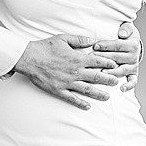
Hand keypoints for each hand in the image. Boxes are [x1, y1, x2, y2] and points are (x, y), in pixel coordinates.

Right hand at [12, 34, 126, 108]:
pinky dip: (80, 103)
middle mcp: (75, 72)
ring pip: (87, 90)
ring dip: (99, 94)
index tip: (115, 66)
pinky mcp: (58, 90)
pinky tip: (87, 106)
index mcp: (77, 59)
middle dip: (109, 79)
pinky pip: (71, 98)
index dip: (108, 64)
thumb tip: (94, 40)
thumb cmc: (44, 47)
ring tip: (107, 97)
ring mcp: (67, 82)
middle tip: (116, 82)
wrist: (28, 58)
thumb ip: (80, 40)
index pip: (98, 62)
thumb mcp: (63, 38)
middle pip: (97, 77)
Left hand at [101, 19, 139, 90]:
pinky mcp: (133, 74)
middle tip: (92, 58)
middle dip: (104, 58)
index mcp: (132, 44)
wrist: (133, 43)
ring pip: (122, 70)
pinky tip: (121, 88)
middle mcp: (134, 56)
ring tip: (102, 73)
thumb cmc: (126, 35)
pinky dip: (129, 85)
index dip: (106, 45)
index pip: (118, 45)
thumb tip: (122, 34)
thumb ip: (126, 28)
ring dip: (112, 72)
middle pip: (117, 58)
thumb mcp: (127, 28)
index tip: (95, 46)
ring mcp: (133, 66)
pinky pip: (133, 81)